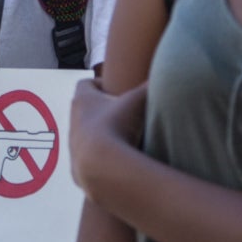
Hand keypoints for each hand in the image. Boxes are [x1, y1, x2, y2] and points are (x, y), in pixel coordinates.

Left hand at [68, 77, 146, 195]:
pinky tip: (117, 163)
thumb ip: (149, 87)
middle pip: (84, 110)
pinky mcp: (76, 168)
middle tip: (123, 116)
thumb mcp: (138, 101)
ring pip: (84, 136)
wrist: (101, 168)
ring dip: (100, 137)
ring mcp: (73, 146)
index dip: (99, 85)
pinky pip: (88, 161)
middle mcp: (73, 121)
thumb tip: (168, 74)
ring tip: (122, 142)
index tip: (115, 91)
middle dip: (102, 112)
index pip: (85, 84)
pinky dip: (100, 160)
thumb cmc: (118, 127)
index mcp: (83, 100)